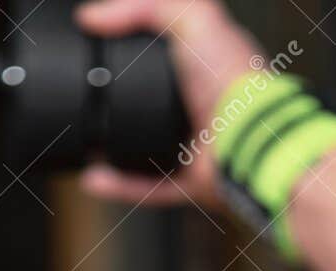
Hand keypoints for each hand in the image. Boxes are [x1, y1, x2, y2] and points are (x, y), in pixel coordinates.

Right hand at [75, 0, 264, 207]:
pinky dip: (120, 185)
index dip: (133, 51)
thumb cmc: (232, 78)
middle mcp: (202, 108)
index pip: (164, 55)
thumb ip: (145, 8)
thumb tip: (93, 16)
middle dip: (118, 105)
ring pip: (147, 149)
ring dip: (114, 149)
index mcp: (207, 68)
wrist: (249, 138)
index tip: (100, 51)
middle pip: (152, 104)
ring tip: (87, 144)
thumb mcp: (192, 18)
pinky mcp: (191, 181)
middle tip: (89, 100)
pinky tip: (93, 177)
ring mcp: (197, 147)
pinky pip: (149, 187)